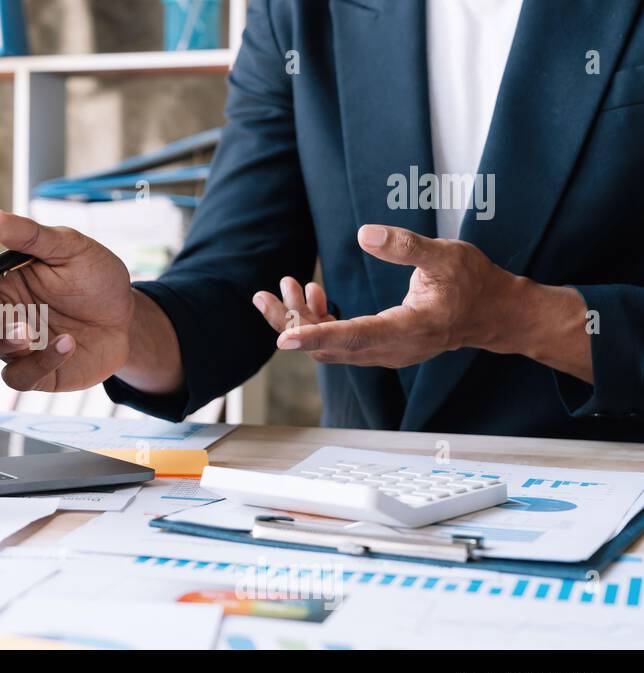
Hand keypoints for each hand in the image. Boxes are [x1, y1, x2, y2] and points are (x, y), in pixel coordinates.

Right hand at [0, 209, 134, 391]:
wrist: (128, 318)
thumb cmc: (95, 279)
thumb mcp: (70, 248)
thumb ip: (31, 236)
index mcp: (3, 280)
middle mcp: (2, 312)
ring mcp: (15, 345)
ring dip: (0, 338)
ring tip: (31, 329)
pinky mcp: (35, 372)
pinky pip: (18, 377)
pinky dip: (40, 361)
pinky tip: (68, 343)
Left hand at [255, 225, 519, 367]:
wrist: (493, 313)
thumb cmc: (473, 282)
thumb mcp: (446, 255)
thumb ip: (405, 246)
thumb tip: (364, 234)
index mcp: (408, 330)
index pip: (353, 337)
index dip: (316, 336)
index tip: (282, 338)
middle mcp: (391, 350)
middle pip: (328, 348)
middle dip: (292, 323)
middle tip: (264, 295)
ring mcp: (384, 353)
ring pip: (329, 348)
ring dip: (301, 321)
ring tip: (283, 287)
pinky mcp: (379, 348)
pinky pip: (339, 342)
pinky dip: (319, 322)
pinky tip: (313, 294)